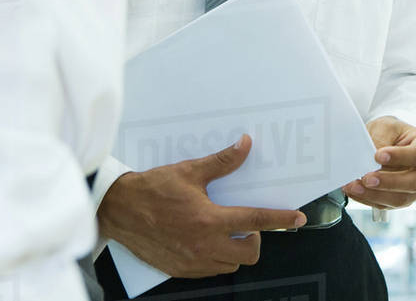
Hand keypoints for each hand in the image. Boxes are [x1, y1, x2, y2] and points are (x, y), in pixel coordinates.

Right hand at [97, 134, 306, 277]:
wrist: (117, 210)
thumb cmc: (152, 190)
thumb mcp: (190, 171)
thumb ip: (222, 162)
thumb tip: (246, 145)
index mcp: (209, 220)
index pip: (256, 221)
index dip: (281, 220)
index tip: (298, 219)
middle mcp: (204, 245)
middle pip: (249, 253)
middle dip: (256, 239)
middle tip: (245, 223)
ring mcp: (191, 262)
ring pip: (231, 265)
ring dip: (235, 250)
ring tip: (225, 231)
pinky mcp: (178, 270)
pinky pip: (209, 271)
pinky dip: (216, 259)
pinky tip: (206, 241)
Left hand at [343, 116, 415, 208]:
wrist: (388, 142)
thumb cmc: (391, 132)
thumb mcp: (386, 127)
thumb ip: (381, 142)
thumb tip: (370, 163)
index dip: (400, 157)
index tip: (378, 155)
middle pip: (415, 182)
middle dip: (388, 182)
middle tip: (366, 177)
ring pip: (401, 199)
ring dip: (375, 195)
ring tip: (354, 186)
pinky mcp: (404, 199)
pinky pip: (388, 205)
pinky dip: (369, 199)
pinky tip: (356, 191)